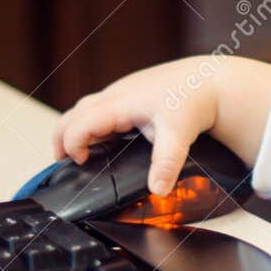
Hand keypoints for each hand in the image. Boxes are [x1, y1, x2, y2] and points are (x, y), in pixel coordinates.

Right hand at [51, 56, 270, 195]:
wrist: (209, 80)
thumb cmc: (192, 98)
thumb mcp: (179, 134)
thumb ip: (166, 163)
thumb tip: (157, 190)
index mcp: (119, 102)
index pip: (80, 123)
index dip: (72, 144)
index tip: (80, 163)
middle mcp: (115, 95)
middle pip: (74, 114)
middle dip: (63, 137)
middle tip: (61, 161)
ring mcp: (121, 93)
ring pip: (86, 109)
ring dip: (76, 129)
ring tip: (76, 153)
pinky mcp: (130, 95)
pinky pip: (100, 108)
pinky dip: (92, 124)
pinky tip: (102, 140)